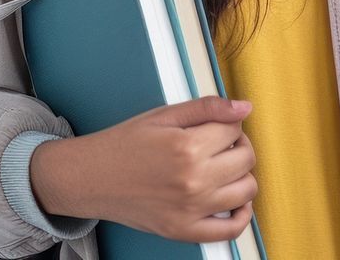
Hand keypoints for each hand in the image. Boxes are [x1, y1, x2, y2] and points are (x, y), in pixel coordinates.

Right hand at [31, 95, 257, 242]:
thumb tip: (244, 108)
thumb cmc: (126, 144)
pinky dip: (241, 215)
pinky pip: (231, 230)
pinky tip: (233, 199)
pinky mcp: (184, 232)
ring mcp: (190, 210)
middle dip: (238, 144)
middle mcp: (193, 181)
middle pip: (245, 158)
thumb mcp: (165, 114)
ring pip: (246, 190)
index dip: (229, 122)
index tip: (217, 124)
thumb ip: (207, 108)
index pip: (235, 129)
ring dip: (242, 174)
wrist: (93, 178)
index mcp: (187, 147)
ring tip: (223, 166)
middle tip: (219, 142)